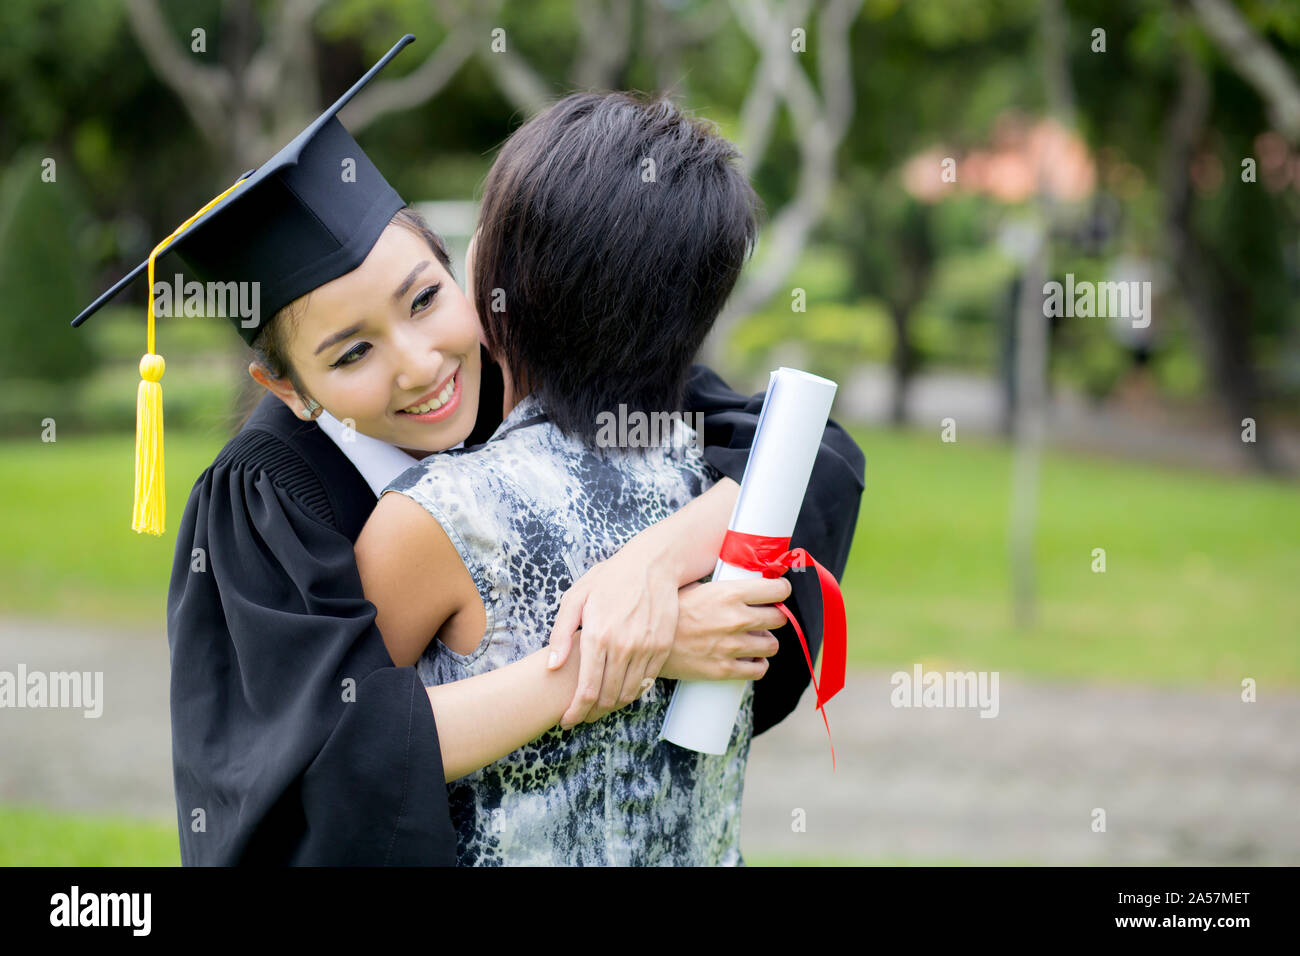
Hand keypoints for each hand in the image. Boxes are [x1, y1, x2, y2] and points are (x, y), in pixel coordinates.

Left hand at [547, 556, 679, 729]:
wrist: (652, 564)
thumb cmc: (609, 579)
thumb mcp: (575, 598)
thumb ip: (561, 634)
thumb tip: (552, 666)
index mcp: (598, 637)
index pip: (586, 691)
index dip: (575, 712)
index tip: (566, 720)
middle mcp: (623, 647)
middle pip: (607, 698)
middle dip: (591, 713)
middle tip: (581, 715)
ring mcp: (646, 649)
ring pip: (628, 694)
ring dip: (612, 706)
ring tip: (599, 706)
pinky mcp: (661, 647)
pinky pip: (647, 682)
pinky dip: (633, 692)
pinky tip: (620, 690)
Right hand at [660, 577, 790, 680]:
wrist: (646, 641)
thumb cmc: (669, 611)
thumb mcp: (696, 586)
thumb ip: (724, 586)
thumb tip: (746, 578)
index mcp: (729, 593)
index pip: (778, 590)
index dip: (781, 591)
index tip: (778, 593)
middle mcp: (736, 619)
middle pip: (779, 618)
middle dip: (774, 616)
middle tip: (764, 616)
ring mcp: (732, 646)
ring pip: (772, 645)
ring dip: (766, 641)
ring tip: (755, 639)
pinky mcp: (725, 669)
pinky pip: (759, 669)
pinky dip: (758, 664)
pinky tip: (750, 658)